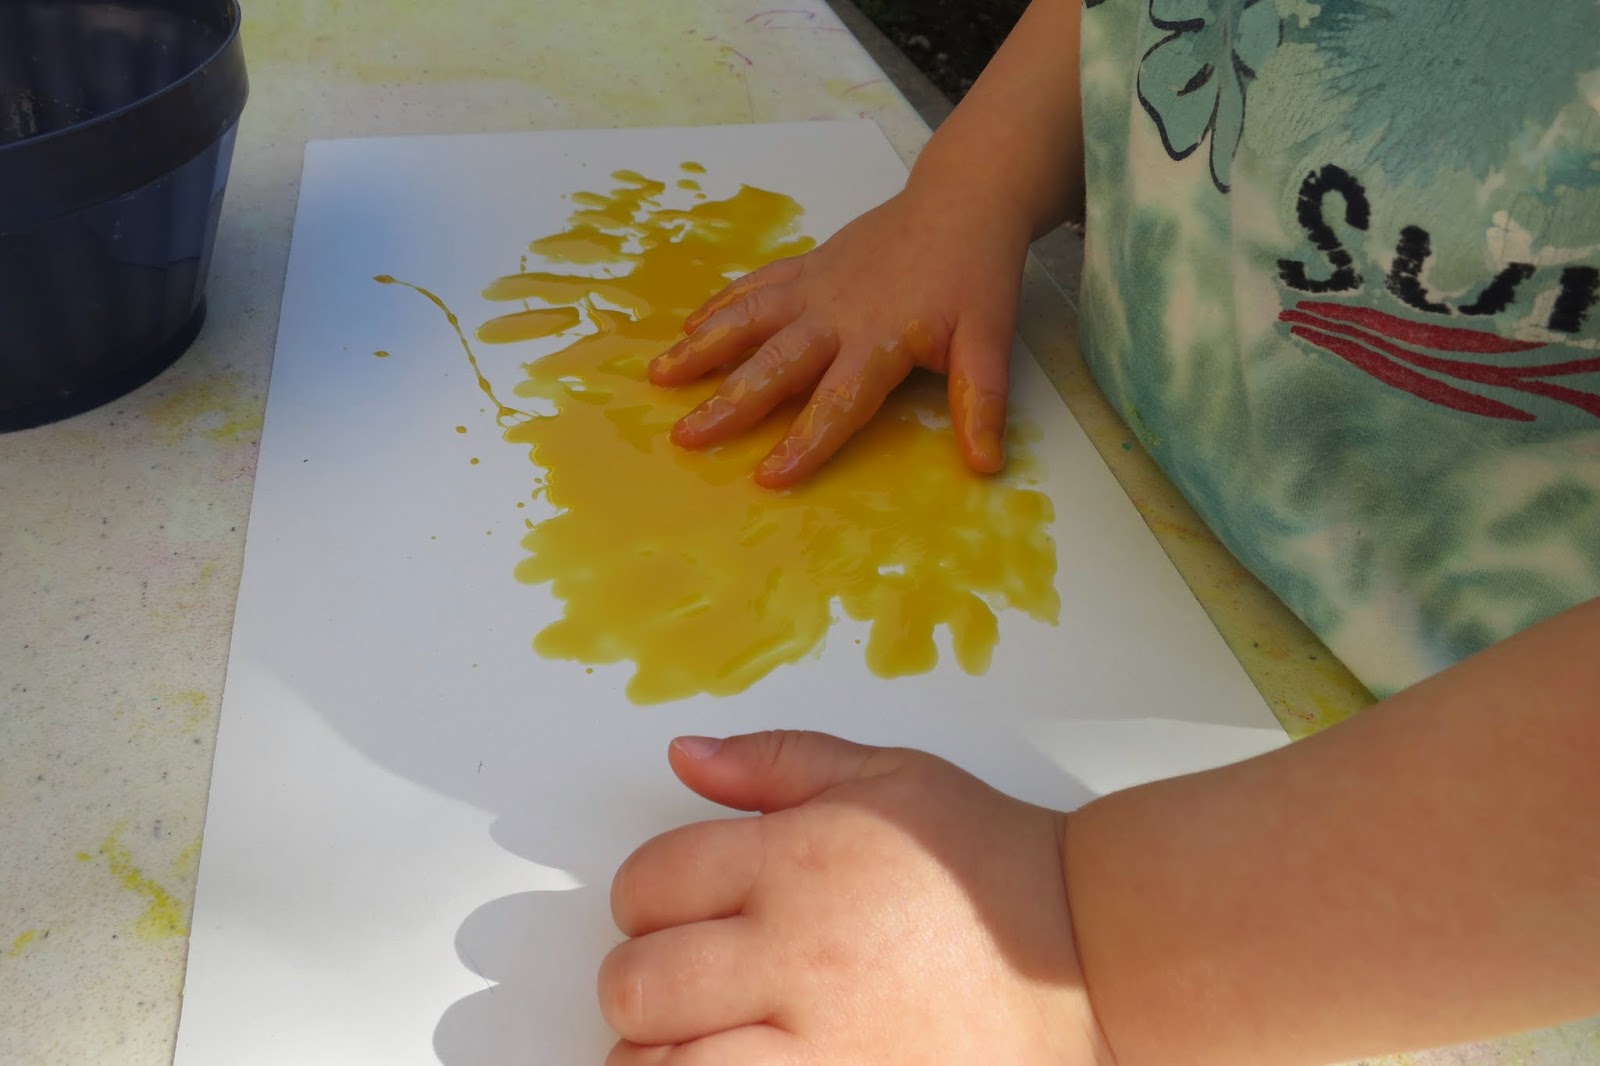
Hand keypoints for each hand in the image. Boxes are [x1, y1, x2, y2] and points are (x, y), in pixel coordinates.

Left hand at [598, 730, 1111, 1064]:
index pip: (650, 881)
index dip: (644, 895)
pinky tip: (736, 1063)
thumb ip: (775, 762)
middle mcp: (797, 954)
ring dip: (656, 1055)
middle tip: (674, 980)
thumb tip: (684, 753)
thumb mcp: (889, 777)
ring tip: (693, 1039)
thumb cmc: (990, 865)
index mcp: (799, 861)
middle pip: (638, 981)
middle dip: (638, 980)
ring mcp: (820, 1046)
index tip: (671, 908)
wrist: (1087, 957)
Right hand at [648, 182, 1032, 488]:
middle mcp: (836, 314)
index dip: (805, 440)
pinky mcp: (807, 264)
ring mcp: (815, 286)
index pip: (839, 401)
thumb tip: (985, 465)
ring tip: (658, 376)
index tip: (769, 475)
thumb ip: (981, 401)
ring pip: (749, 318)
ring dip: (703, 348)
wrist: (963, 200)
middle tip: (686, 435)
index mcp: (880, 339)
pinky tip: (688, 327)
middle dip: (730, 402)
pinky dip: (720, 306)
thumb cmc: (975, 276)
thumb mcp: (991, 340)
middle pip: (776, 363)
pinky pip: (756, 286)